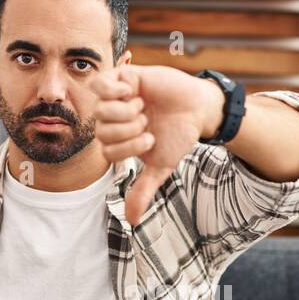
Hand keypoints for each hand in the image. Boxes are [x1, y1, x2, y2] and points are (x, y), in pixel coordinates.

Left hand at [90, 65, 223, 226]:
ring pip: (101, 110)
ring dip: (126, 113)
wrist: (197, 111)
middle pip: (102, 131)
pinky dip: (114, 91)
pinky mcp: (123, 77)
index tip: (150, 139)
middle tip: (147, 123)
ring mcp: (116, 98)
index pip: (107, 150)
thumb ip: (143, 190)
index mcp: (118, 140)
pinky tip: (132, 93)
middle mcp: (113, 120)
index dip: (129, 148)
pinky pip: (100, 83)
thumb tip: (132, 221)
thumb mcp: (160, 167)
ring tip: (143, 107)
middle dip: (129, 131)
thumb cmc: (178, 137)